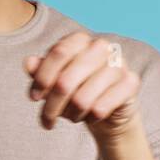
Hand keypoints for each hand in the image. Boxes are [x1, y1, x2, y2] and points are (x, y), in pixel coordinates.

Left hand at [24, 32, 142, 142]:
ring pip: (81, 99)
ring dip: (71, 114)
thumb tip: (28, 62)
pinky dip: (90, 118)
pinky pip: (100, 108)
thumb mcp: (52, 82)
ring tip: (72, 116)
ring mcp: (118, 64)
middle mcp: (100, 47)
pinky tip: (90, 117)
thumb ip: (40, 72)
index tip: (34, 98)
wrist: (105, 111)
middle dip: (51, 106)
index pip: (57, 54)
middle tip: (47, 120)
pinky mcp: (130, 83)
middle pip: (65, 81)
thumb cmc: (74, 91)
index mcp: (79, 40)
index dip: (41, 79)